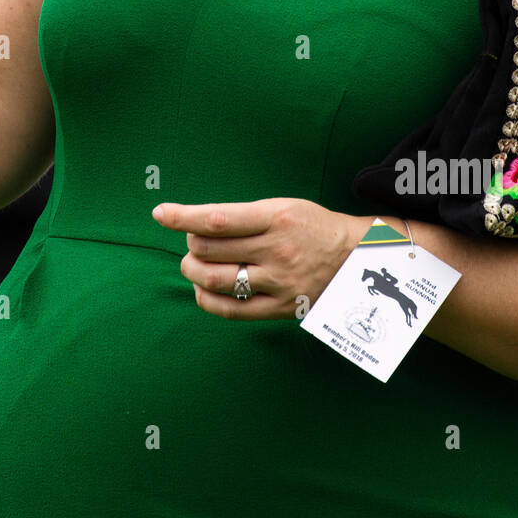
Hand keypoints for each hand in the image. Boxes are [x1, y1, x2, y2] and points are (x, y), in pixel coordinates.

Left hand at [152, 198, 367, 319]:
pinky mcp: (279, 308)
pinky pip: (230, 310)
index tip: (161, 213)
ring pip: (214, 280)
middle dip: (190, 244)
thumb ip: (243, 215)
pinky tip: (202, 289)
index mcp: (277, 217)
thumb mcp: (283, 206)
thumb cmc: (312, 227)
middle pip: (209, 250)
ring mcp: (278, 282)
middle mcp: (276, 250)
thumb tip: (197, 222)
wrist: (356, 259)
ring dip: (192, 271)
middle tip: (192, 241)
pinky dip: (206, 299)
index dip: (184, 217)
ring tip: (193, 264)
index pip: (218, 218)